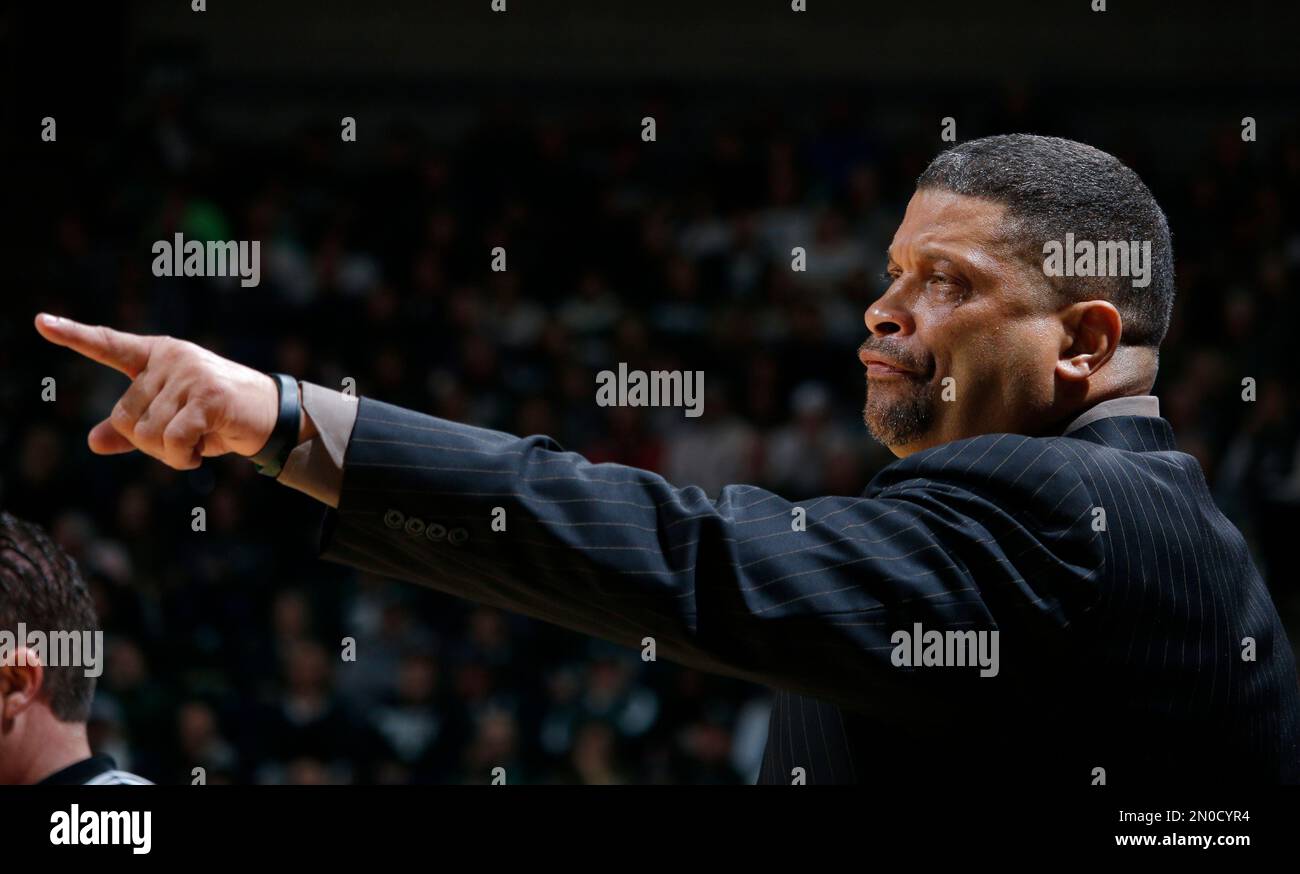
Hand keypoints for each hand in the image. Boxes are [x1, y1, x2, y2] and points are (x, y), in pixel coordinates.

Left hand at [34, 313, 286, 469]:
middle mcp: (171, 359)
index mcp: (158, 356)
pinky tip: (200, 451)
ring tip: (195, 444)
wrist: (271, 417)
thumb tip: (93, 441)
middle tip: (181, 442)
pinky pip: (172, 441)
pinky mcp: (208, 397)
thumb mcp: (172, 421)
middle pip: (126, 417)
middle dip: (149, 444)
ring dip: (169, 455)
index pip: (110, 345)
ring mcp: (190, 375)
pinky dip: (183, 457)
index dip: (73, 335)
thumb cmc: (218, 418)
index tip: (41, 322)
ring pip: (148, 435)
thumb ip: (132, 429)